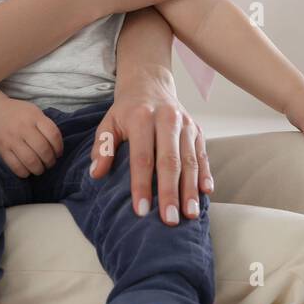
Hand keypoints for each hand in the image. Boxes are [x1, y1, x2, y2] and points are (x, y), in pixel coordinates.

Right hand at [0, 90, 62, 177]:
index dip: (59, 147)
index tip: (58, 153)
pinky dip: (24, 172)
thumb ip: (45, 125)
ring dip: (39, 169)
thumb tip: (57, 146)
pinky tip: (27, 171)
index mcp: (34, 116)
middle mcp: (23, 127)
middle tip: (49, 163)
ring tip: (40, 168)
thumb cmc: (17, 112)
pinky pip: (15, 166)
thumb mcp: (33, 111)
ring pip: (30, 160)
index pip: (53, 134)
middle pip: (43, 149)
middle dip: (50, 161)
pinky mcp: (1, 149)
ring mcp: (11, 138)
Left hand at [88, 66, 212, 225]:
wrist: (149, 83)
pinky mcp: (197, 130)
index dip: (141, 185)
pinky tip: (206, 193)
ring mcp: (186, 124)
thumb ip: (103, 146)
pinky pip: (203, 154)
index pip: (142, 157)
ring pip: (190, 160)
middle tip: (169, 220)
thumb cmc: (127, 110)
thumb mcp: (108, 122)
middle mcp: (167, 119)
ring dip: (190, 190)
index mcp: (142, 117)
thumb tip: (97, 173)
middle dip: (170, 193)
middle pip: (170, 161)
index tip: (141, 210)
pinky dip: (205, 174)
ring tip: (190, 215)